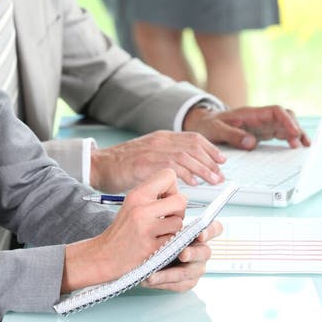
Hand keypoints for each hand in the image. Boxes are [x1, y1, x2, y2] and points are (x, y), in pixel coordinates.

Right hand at [62, 169, 185, 292]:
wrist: (106, 253)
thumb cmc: (124, 228)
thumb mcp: (133, 203)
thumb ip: (153, 194)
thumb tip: (179, 191)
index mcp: (137, 194)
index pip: (169, 175)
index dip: (173, 188)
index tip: (166, 199)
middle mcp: (141, 209)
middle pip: (181, 200)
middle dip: (179, 210)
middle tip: (168, 218)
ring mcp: (146, 229)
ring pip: (179, 222)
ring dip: (173, 229)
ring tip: (159, 232)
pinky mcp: (151, 247)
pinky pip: (174, 240)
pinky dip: (169, 242)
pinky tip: (156, 242)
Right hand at [90, 130, 225, 190]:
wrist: (100, 166)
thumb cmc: (123, 166)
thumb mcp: (148, 157)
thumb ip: (167, 159)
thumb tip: (187, 171)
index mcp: (161, 137)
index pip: (193, 138)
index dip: (210, 149)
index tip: (221, 160)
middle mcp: (159, 140)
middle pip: (193, 145)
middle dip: (210, 160)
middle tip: (220, 175)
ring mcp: (152, 150)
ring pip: (186, 155)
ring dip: (203, 168)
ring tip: (213, 181)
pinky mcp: (145, 162)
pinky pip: (171, 166)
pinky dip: (186, 174)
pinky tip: (194, 183)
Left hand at [142, 220, 222, 291]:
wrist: (149, 255)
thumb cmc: (159, 235)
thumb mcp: (163, 220)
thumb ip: (169, 213)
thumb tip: (169, 201)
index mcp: (200, 233)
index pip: (214, 229)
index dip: (210, 231)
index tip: (200, 233)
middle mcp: (201, 250)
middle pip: (205, 252)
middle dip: (193, 253)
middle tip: (182, 254)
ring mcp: (196, 267)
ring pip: (191, 271)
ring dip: (173, 272)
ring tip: (155, 273)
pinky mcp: (187, 281)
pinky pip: (180, 284)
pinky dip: (165, 282)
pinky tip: (151, 278)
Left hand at [183, 104, 310, 149]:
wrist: (204, 124)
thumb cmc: (209, 125)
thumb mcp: (216, 130)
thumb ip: (232, 135)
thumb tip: (251, 142)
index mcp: (250, 114)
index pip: (275, 111)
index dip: (287, 120)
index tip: (294, 132)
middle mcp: (259, 118)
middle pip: (285, 117)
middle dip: (296, 128)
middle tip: (301, 144)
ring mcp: (262, 125)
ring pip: (285, 125)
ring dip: (296, 134)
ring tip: (305, 147)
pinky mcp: (262, 133)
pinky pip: (280, 133)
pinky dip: (289, 139)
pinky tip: (296, 147)